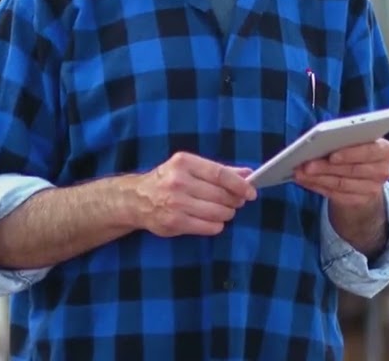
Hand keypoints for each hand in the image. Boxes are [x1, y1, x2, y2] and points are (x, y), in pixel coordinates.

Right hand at [133, 152, 257, 236]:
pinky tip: (211, 220)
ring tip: (224, 210)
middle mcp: (178, 182)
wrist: (136, 200)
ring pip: (217, 212)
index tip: (252, 191)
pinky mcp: (174, 222)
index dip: (239, 184)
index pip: (220, 174)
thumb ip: (219, 170)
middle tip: (237, 202)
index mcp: (184, 162)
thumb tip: (247, 173)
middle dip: (235, 200)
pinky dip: (216, 225)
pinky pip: (209, 227)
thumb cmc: (168, 180)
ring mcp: (176, 203)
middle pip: (221, 194)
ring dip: (227, 213)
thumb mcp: (189, 167)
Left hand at [293, 138, 388, 208]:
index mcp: (385, 150)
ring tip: (300, 172)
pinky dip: (317, 186)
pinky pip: (335, 195)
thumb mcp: (356, 141)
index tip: (332, 155)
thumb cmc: (357, 151)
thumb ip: (343, 138)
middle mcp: (382, 171)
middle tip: (305, 164)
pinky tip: (305, 180)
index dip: (350, 154)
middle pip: (351, 170)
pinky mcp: (359, 201)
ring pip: (340, 184)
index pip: (369, 151)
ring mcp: (372, 189)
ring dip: (317, 178)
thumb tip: (319, 140)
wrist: (366, 178)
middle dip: (325, 167)